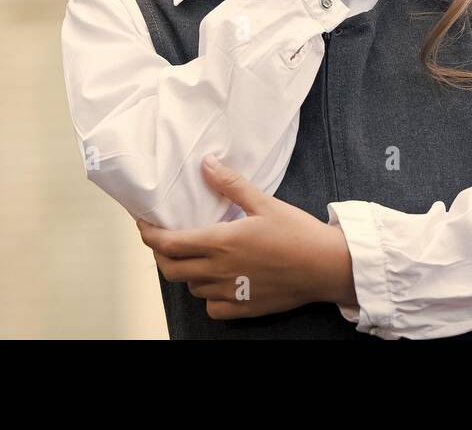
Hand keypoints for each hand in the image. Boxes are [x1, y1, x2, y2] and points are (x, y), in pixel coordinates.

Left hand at [136, 155, 357, 318]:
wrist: (327, 267)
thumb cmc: (298, 233)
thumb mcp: (264, 202)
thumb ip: (231, 185)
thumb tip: (206, 164)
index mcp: (221, 242)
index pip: (168, 244)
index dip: (149, 235)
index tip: (144, 225)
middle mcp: (220, 271)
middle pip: (171, 270)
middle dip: (160, 255)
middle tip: (164, 241)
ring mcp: (231, 292)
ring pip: (191, 288)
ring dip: (186, 272)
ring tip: (195, 257)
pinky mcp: (244, 308)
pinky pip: (212, 308)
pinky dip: (207, 297)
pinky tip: (217, 283)